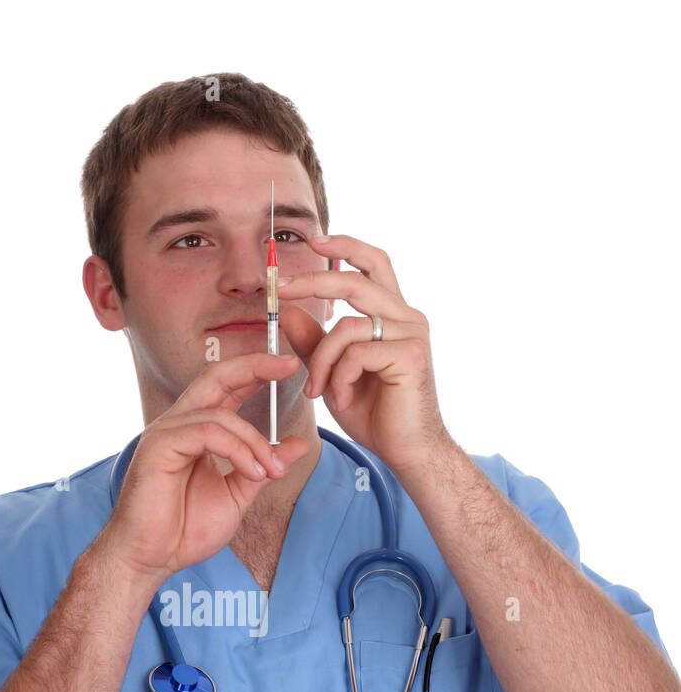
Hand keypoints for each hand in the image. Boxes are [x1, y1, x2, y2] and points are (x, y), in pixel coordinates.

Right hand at [102, 352, 309, 585]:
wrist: (152, 559)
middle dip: (254, 367)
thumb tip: (298, 444)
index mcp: (194, 432)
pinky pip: (208, 433)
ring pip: (221, 416)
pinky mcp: (159, 447)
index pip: (224, 387)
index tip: (288, 366)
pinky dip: (238, 450)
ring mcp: (165, 433)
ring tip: (272, 471)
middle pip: (215, 377)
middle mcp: (178, 425)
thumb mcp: (237, 494)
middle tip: (288, 366)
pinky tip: (253, 473)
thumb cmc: (185, 530)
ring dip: (255, 442)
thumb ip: (263, 466)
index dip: (254, 371)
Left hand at [277, 235, 451, 475]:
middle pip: (356, 282)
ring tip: (318, 390)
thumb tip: (289, 312)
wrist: (407, 451)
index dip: (346, 246)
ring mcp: (411, 334)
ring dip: (321, 360)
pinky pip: (356, 354)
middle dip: (314, 281)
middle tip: (280, 288)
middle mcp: (406, 317)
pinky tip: (340, 398)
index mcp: (392, 314)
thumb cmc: (375, 413)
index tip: (315, 240)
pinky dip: (339, 378)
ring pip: (347, 326)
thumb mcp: (333, 374)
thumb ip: (314, 344)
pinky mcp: (411, 355)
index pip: (373, 265)